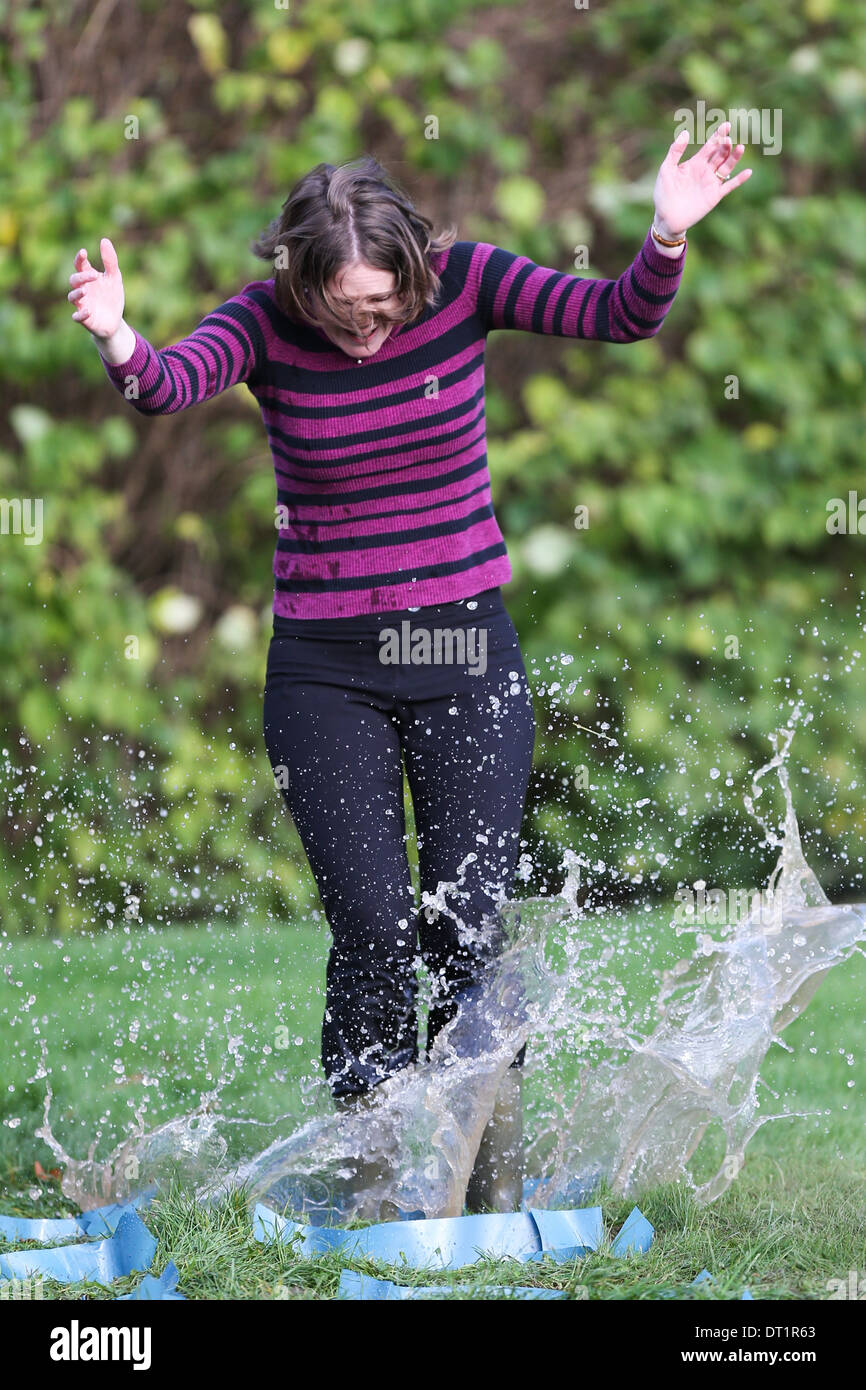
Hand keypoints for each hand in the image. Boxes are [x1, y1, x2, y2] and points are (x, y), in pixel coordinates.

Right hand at [68, 237, 124, 339]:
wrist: (115, 320)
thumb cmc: (112, 296)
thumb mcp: (114, 277)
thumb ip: (110, 260)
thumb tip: (104, 240)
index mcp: (88, 277)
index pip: (80, 265)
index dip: (79, 259)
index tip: (83, 252)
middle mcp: (82, 289)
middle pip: (74, 280)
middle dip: (82, 277)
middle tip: (94, 275)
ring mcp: (81, 304)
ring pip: (72, 297)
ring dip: (77, 293)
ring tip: (85, 291)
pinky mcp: (84, 318)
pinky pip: (77, 316)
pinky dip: (81, 314)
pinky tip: (88, 311)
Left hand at [653, 122, 751, 238]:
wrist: (666, 218)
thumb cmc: (663, 193)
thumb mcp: (666, 169)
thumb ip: (675, 151)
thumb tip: (685, 132)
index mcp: (695, 162)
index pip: (710, 146)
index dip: (718, 135)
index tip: (726, 125)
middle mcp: (706, 171)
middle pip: (720, 154)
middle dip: (725, 146)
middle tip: (728, 140)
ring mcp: (711, 183)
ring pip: (726, 167)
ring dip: (734, 158)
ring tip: (740, 148)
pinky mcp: (714, 196)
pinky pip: (729, 186)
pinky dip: (739, 180)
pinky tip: (748, 172)